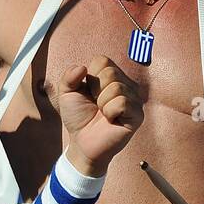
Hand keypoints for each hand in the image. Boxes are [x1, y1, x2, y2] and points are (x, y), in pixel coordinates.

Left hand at [55, 57, 142, 176]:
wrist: (81, 142)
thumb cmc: (78, 117)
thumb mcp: (66, 93)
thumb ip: (69, 76)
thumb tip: (82, 67)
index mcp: (112, 77)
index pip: (102, 60)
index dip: (89, 77)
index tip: (88, 93)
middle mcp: (126, 85)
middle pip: (110, 72)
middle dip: (95, 90)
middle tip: (96, 105)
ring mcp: (134, 100)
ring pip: (116, 87)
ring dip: (102, 103)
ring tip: (103, 113)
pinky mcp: (137, 115)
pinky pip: (122, 102)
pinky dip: (110, 111)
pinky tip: (111, 119)